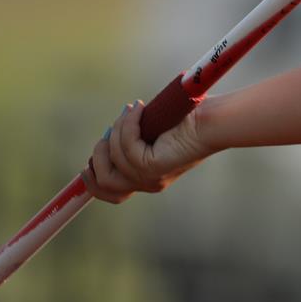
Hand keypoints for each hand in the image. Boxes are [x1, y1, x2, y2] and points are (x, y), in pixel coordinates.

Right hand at [83, 99, 213, 202]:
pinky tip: (140, 109)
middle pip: (103, 183)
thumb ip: (131, 138)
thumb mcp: (151, 132)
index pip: (111, 193)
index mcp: (147, 177)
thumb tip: (108, 134)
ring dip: (116, 130)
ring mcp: (151, 178)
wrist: (213, 121)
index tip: (88, 162)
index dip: (92, 181)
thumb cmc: (188, 119)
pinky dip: (129, 124)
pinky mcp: (153, 167)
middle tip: (114, 127)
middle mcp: (148, 182)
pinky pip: (127, 145)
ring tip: (134, 110)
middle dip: (99, 154)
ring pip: (112, 158)